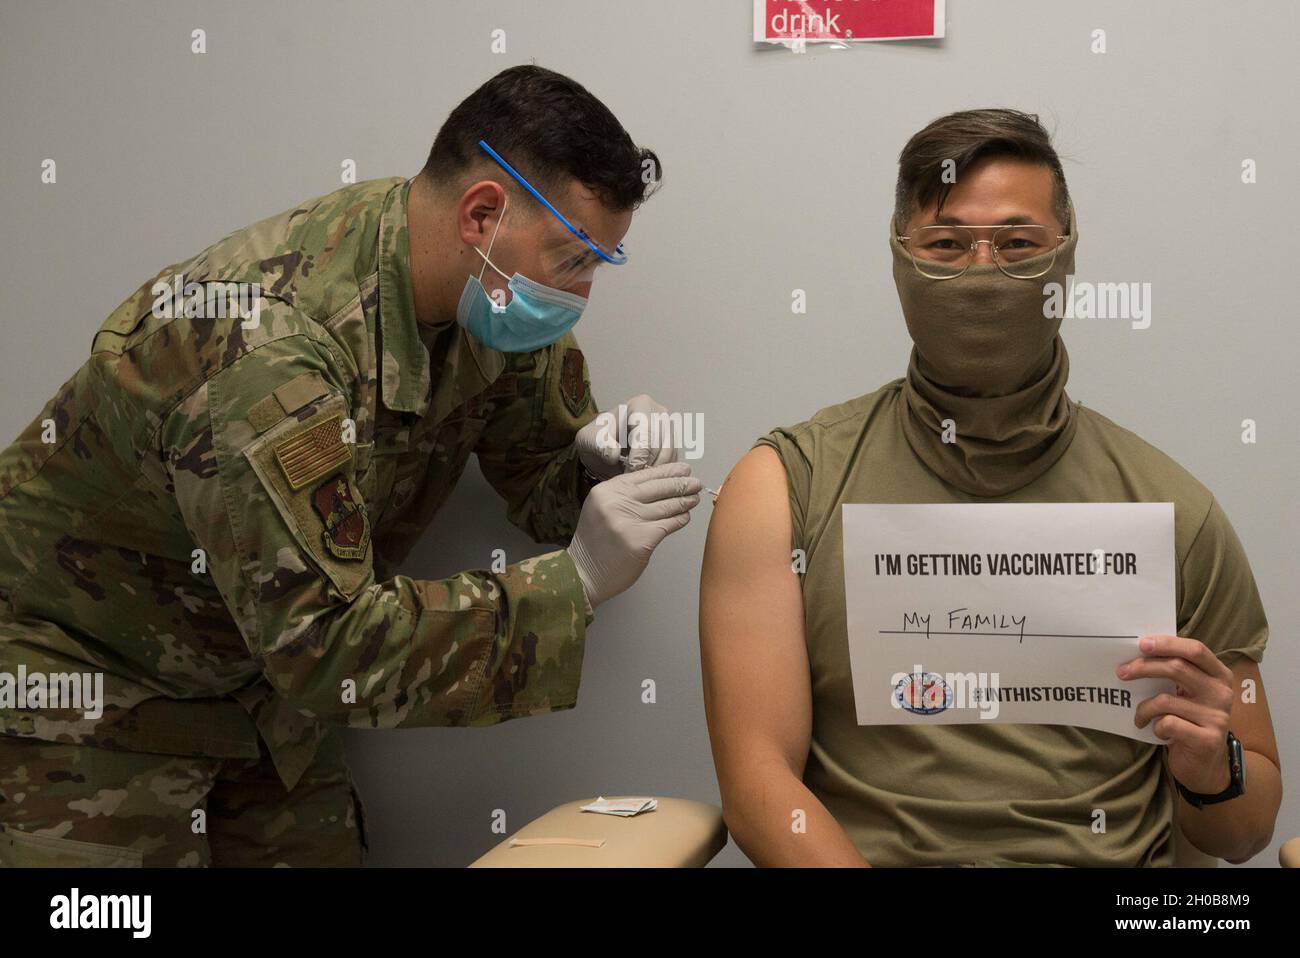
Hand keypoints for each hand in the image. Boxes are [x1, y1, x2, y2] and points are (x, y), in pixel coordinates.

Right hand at [565, 462, 701, 609]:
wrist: (584, 573)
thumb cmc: (596, 543)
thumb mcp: (602, 509)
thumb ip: (624, 495)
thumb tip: (659, 483)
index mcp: (606, 490)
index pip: (643, 475)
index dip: (667, 471)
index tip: (682, 469)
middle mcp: (617, 502)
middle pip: (658, 488)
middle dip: (681, 484)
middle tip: (695, 483)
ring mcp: (629, 521)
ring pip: (666, 506)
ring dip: (684, 501)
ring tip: (695, 498)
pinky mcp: (642, 540)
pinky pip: (668, 524)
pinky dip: (680, 519)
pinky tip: (686, 516)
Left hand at [574, 393, 683, 479]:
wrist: (601, 446)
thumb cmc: (597, 439)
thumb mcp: (590, 440)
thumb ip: (600, 446)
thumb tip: (614, 455)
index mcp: (641, 405)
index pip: (647, 433)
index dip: (639, 456)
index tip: (629, 471)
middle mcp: (661, 414)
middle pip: (662, 445)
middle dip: (648, 466)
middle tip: (633, 481)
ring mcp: (670, 430)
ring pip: (670, 457)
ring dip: (656, 473)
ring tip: (638, 482)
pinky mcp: (673, 448)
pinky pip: (673, 464)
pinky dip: (661, 476)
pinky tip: (646, 482)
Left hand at [1119, 634, 1235, 793]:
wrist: (1206, 765)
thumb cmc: (1190, 721)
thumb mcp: (1188, 694)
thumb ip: (1176, 674)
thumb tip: (1140, 652)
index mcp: (1219, 675)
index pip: (1195, 650)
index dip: (1168, 644)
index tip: (1141, 643)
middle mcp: (1222, 693)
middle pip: (1177, 668)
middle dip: (1143, 667)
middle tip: (1122, 672)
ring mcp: (1217, 717)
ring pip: (1166, 699)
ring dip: (1144, 708)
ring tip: (1140, 716)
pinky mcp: (1207, 739)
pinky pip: (1168, 724)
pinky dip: (1155, 726)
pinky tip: (1157, 732)